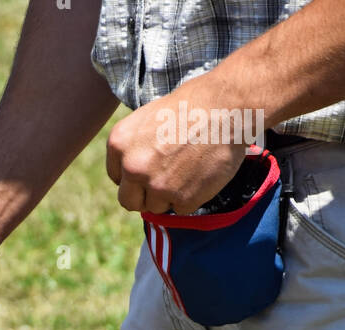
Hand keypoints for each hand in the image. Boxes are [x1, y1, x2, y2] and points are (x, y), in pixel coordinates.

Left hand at [106, 79, 248, 214]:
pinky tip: (201, 174)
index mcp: (119, 144)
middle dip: (144, 195)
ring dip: (170, 195)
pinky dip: (192, 196)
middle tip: (166, 180)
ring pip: (155, 207)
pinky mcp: (182, 199)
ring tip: (189, 170)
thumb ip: (135, 147)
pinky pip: (181, 209)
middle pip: (129, 200)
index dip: (134, 176)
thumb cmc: (191, 105)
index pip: (118, 178)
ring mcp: (157, 186)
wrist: (226, 106)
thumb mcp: (149, 117)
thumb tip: (131, 172)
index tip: (151, 167)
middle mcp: (132, 167)